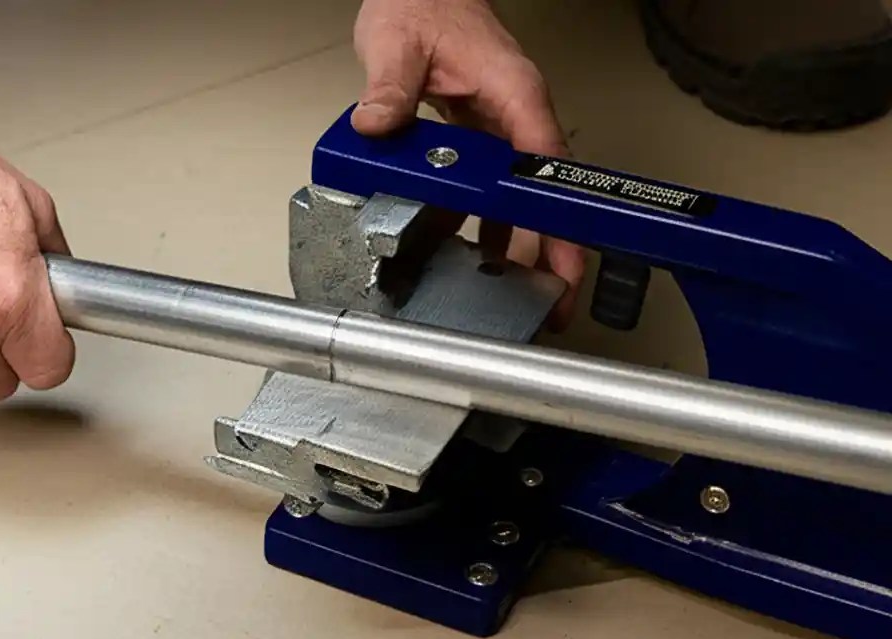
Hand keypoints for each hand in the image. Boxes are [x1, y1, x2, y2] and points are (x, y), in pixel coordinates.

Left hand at [351, 0, 585, 330]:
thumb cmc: (425, 5)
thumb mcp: (399, 45)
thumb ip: (390, 87)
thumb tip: (377, 124)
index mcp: (514, 92)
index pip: (545, 164)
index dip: (557, 217)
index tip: (565, 259)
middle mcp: (516, 116)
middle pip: (543, 195)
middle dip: (553, 251)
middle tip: (553, 305)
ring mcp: (500, 132)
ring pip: (519, 200)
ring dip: (518, 247)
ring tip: (516, 300)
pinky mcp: (479, 143)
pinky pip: (488, 193)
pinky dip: (484, 226)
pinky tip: (474, 258)